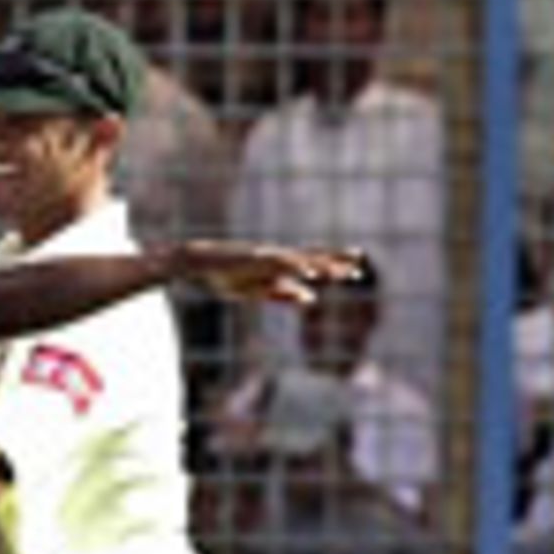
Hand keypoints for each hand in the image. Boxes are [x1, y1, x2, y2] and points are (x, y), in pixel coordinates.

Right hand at [174, 242, 365, 308]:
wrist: (194, 262)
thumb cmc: (223, 277)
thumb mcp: (257, 291)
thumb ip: (284, 294)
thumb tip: (311, 297)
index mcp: (278, 265)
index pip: (312, 264)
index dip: (334, 267)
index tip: (355, 270)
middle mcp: (276, 257)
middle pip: (311, 257)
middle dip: (335, 262)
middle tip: (359, 264)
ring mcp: (264, 256)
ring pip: (298, 259)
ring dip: (319, 265)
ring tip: (339, 269)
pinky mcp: (252, 259)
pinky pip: (277, 263)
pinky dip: (294, 265)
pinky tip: (308, 269)